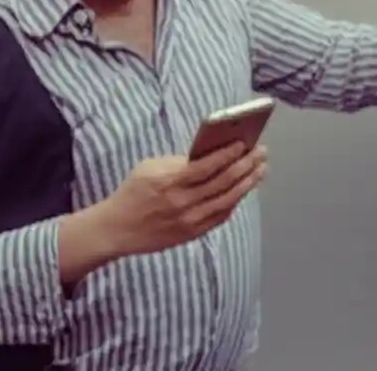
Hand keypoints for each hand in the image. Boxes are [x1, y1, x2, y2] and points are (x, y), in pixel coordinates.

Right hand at [68, 143, 266, 267]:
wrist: (116, 229)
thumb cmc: (133, 192)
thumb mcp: (149, 167)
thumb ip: (179, 162)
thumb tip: (211, 154)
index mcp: (170, 181)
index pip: (207, 166)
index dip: (229, 154)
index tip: (244, 143)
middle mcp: (182, 202)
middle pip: (223, 182)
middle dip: (246, 165)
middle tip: (261, 153)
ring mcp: (189, 220)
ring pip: (228, 200)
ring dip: (248, 182)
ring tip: (261, 169)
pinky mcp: (192, 233)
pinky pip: (221, 216)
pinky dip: (235, 200)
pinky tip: (245, 188)